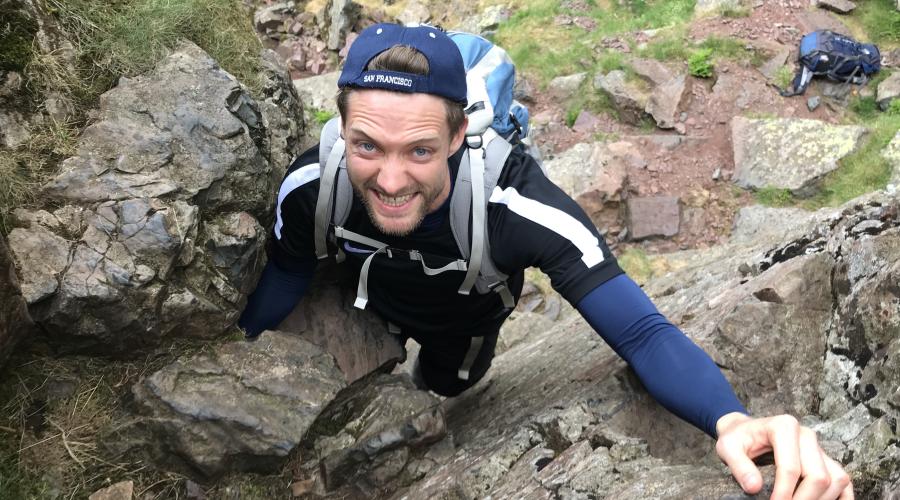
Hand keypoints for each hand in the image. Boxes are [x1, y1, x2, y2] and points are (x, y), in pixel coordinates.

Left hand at [715, 412, 852, 499]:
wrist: (745, 431)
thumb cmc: (737, 439)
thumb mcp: (727, 448)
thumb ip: (738, 465)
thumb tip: (754, 487)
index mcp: (784, 427)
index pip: (790, 468)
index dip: (783, 493)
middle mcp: (807, 435)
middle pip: (818, 476)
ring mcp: (820, 447)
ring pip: (836, 480)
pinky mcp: (826, 460)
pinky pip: (844, 481)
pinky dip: (841, 498)